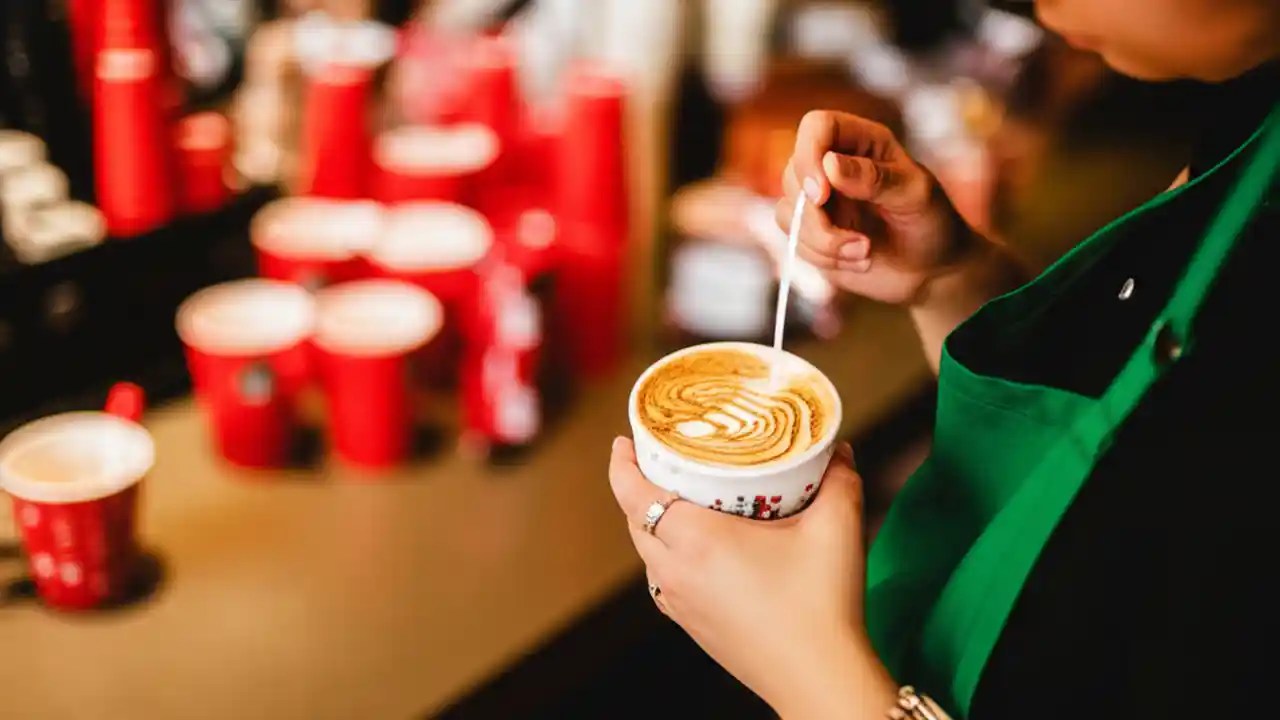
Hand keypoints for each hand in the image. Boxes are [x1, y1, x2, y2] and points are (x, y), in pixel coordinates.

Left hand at [608, 438, 896, 717]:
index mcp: (696, 541)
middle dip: (638, 487)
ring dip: (652, 524)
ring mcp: (681, 605)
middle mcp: (676, 573)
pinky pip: (664, 581)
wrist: (820, 681)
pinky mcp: (694, 627)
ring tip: (678, 500)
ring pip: (648, 554)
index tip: (624, 441)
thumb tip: (840, 450)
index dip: (622, 464)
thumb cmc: (822, 606)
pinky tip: (699, 551)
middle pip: (635, 521)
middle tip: (660, 459)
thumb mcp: (837, 527)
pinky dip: (668, 557)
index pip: (634, 495)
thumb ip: (838, 480)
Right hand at [776, 111, 977, 305]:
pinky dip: (823, 258)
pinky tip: (857, 261)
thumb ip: (876, 179)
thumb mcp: (915, 196)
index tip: (822, 195)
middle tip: (860, 243)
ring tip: (864, 253)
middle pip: (793, 174)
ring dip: (823, 243)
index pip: (817, 126)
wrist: (931, 268)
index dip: (809, 155)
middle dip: (817, 218)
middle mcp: (833, 165)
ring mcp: (819, 199)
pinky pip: (794, 241)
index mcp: (862, 141)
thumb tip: (830, 165)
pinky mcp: (811, 231)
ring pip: (788, 213)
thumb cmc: (932, 223)